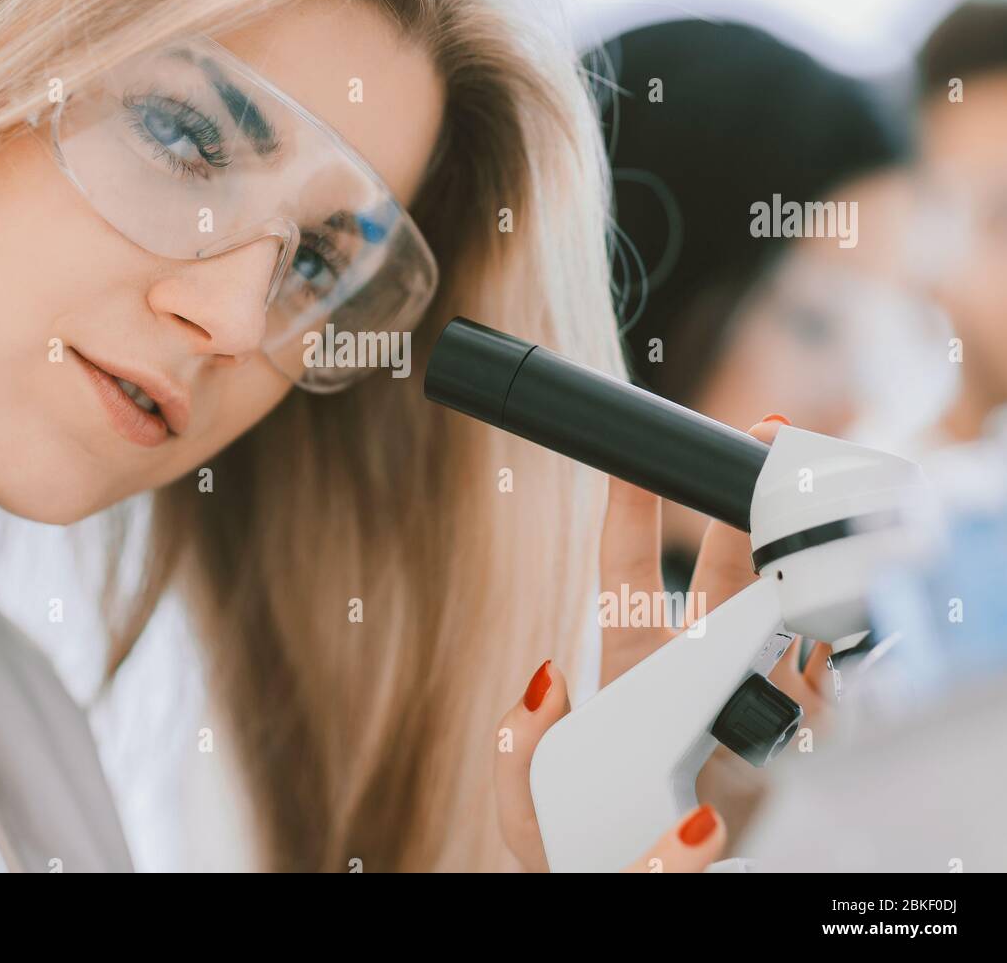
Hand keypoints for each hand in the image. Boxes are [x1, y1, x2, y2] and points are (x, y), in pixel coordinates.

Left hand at [495, 416, 809, 869]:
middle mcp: (699, 680)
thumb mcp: (531, 817)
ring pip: (781, 619)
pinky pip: (828, 689)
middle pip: (722, 576)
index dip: (629, 513)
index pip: (626, 577)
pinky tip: (827, 625)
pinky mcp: (805, 752)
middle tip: (757, 447)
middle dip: (737, 511)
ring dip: (793, 567)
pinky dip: (833, 650)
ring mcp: (757, 709)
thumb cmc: (589, 861)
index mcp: (632, 676)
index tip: (632, 457)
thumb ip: (522, 753)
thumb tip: (547, 673)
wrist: (656, 907)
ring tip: (804, 521)